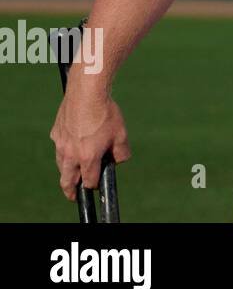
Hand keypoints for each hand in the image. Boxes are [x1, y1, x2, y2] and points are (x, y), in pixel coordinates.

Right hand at [51, 82, 129, 200]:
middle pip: (66, 180)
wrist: (86, 93)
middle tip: (73, 195)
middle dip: (70, 190)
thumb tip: (119, 161)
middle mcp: (70, 154)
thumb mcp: (121, 134)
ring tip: (72, 173)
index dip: (93, 185)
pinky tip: (73, 143)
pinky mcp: (56, 133)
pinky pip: (59, 147)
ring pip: (60, 165)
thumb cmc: (106, 113)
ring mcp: (61, 144)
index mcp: (88, 157)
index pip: (89, 181)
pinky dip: (65, 150)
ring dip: (66, 171)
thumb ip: (121, 152)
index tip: (96, 184)